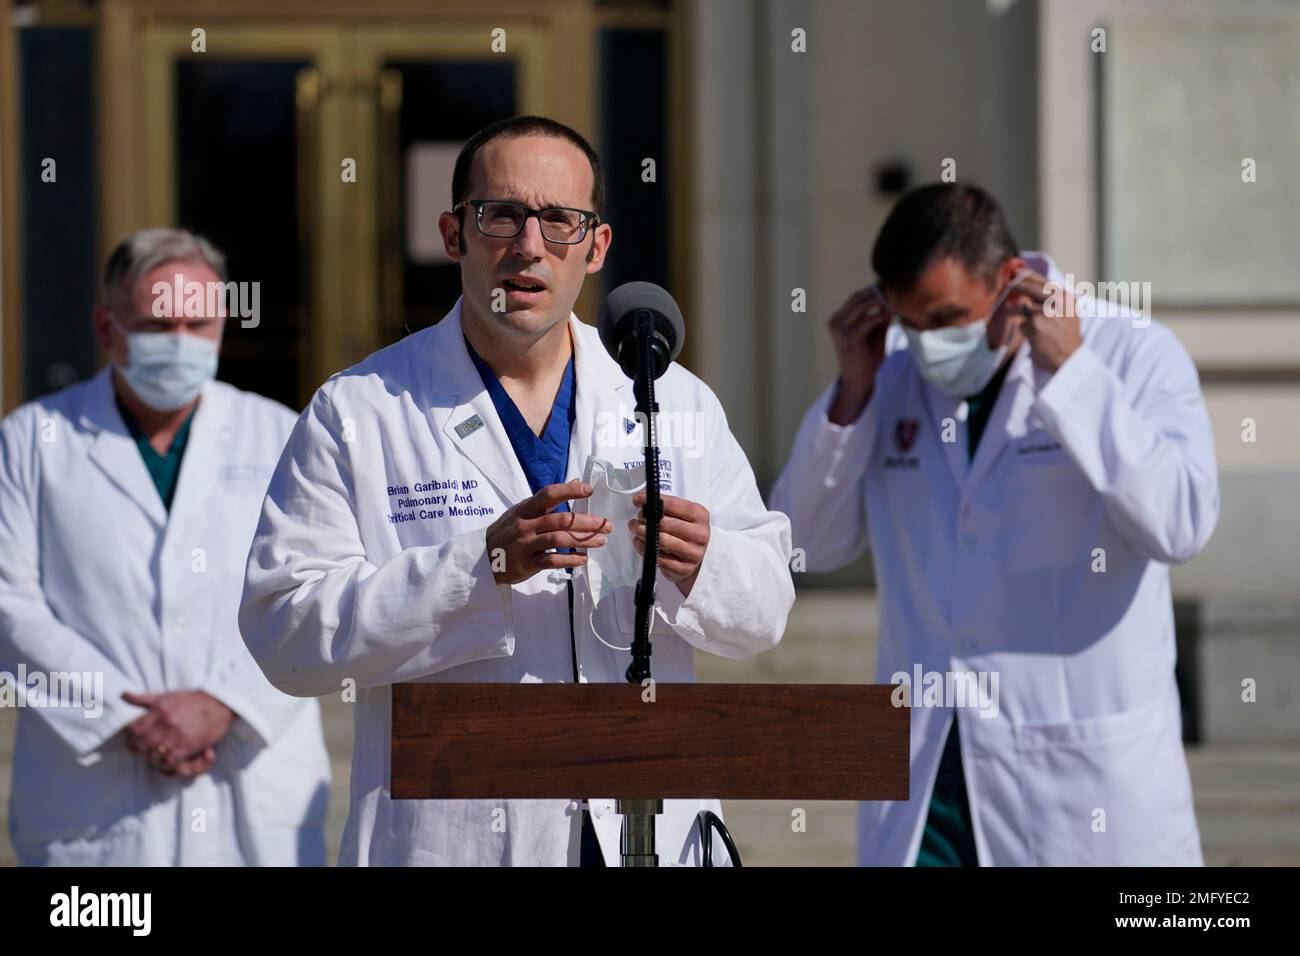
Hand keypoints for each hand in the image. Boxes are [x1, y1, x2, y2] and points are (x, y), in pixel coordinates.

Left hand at [122, 690, 233, 776]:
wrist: (219, 704)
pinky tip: (167, 758)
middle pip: (141, 744)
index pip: (134, 729)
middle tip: (141, 749)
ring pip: (153, 755)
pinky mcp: (187, 747)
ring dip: (151, 757)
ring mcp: (177, 736)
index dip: (129, 737)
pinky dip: (165, 763)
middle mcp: (166, 724)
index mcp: (159, 710)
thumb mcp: (166, 696)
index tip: (132, 739)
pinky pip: (169, 761)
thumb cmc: (192, 700)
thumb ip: (143, 698)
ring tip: (154, 754)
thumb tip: (123, 694)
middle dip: (138, 749)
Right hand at [485, 479, 612, 584]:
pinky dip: (570, 560)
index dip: (570, 490)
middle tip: (607, 525)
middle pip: (561, 520)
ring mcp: (526, 545)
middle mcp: (526, 525)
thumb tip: (575, 480)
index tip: (589, 490)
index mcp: (526, 508)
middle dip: (588, 522)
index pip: (549, 494)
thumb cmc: (507, 531)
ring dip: (584, 541)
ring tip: (600, 541)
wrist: (482, 557)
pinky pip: (552, 561)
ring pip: (560, 540)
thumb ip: (548, 499)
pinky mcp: (526, 564)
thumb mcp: (522, 510)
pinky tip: (583, 559)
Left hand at [629, 492, 709, 596]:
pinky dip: (645, 549)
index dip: (652, 501)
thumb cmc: (688, 533)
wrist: (701, 558)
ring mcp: (693, 553)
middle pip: (665, 524)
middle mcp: (699, 534)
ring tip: (636, 530)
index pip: (673, 504)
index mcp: (700, 516)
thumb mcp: (685, 515)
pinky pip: (659, 559)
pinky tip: (641, 543)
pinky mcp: (684, 569)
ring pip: (661, 541)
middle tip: (637, 519)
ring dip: (643, 534)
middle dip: (645, 520)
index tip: (638, 500)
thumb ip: (667, 507)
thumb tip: (643, 499)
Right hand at [827, 285, 890, 423]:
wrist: (858, 381)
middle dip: (878, 292)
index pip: (856, 297)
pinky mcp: (850, 338)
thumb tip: (893, 298)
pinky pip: (868, 320)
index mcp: (837, 319)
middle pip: (858, 297)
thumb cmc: (866, 358)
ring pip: (862, 305)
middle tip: (897, 288)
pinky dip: (882, 314)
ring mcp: (840, 330)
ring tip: (897, 297)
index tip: (892, 286)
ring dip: (881, 300)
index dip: (873, 290)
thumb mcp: (872, 332)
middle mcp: (835, 322)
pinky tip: (894, 312)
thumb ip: (878, 315)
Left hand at [1000, 271, 1082, 373]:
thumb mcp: (1068, 313)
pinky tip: (1035, 337)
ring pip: (1022, 307)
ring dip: (1016, 312)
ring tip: (1022, 318)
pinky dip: (1025, 330)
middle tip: (1008, 285)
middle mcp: (1056, 301)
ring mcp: (1044, 312)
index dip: (1029, 276)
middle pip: (1030, 288)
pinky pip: (1022, 324)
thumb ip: (1054, 300)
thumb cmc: (1067, 336)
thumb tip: (1031, 287)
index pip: (1044, 281)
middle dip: (1016, 286)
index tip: (1018, 272)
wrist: (1069, 357)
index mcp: (1066, 297)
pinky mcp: (1034, 324)